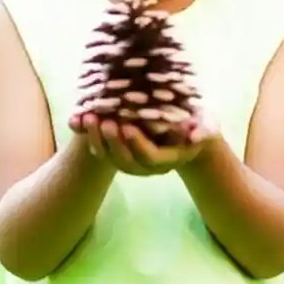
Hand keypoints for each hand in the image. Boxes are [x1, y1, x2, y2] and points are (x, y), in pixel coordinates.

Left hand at [67, 110, 209, 176]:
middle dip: (112, 142)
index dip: (137, 144)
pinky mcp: (118, 149)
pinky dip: (86, 134)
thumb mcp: (208, 124)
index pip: (149, 157)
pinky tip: (75, 119)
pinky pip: (99, 146)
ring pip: (108, 157)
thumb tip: (195, 136)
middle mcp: (146, 166)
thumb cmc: (199, 123)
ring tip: (88, 117)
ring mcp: (130, 160)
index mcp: (167, 160)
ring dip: (95, 139)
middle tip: (103, 121)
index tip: (126, 126)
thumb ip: (204, 130)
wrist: (186, 129)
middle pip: (124, 161)